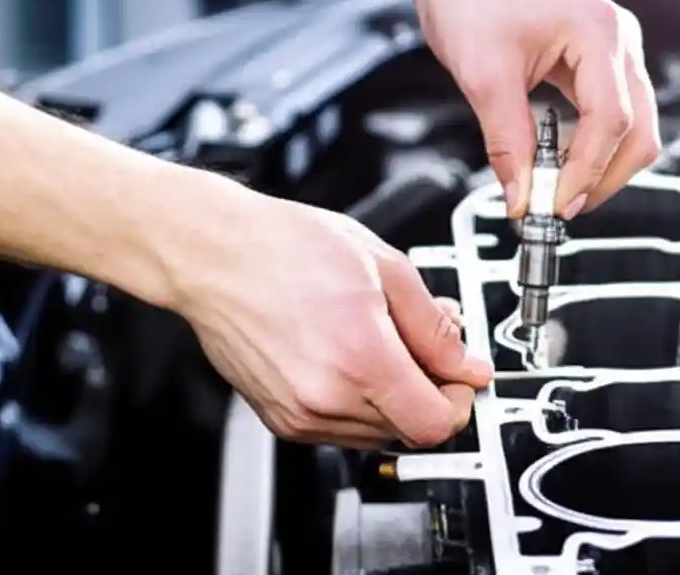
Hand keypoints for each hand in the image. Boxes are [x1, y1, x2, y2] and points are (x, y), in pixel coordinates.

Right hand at [161, 172, 492, 449]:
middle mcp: (327, 398)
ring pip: (376, 432)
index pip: (435, 423)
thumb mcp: (383, 266)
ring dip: (392, 396)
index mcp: (361, 359)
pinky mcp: (279, 419)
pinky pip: (339, 427)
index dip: (458, 402)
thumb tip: (467, 365)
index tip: (459, 378)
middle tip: (422, 344)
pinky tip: (347, 353)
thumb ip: (434, 326)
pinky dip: (357, 400)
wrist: (212, 254)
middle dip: (427, 390)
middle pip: (408, 429)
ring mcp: (299, 415)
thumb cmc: (283, 247)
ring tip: (380, 338)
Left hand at [403, 0, 659, 217]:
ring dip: (597, 164)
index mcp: (600, 32)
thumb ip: (507, 142)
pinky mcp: (593, 59)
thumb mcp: (482, 75)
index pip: (612, 123)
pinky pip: (607, 114)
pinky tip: (555, 161)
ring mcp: (611, 48)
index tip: (554, 206)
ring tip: (553, 189)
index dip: (585, 173)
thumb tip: (521, 197)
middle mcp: (617, 39)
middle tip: (559, 208)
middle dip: (604, 177)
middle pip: (638, 131)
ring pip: (629, 127)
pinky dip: (587, 145)